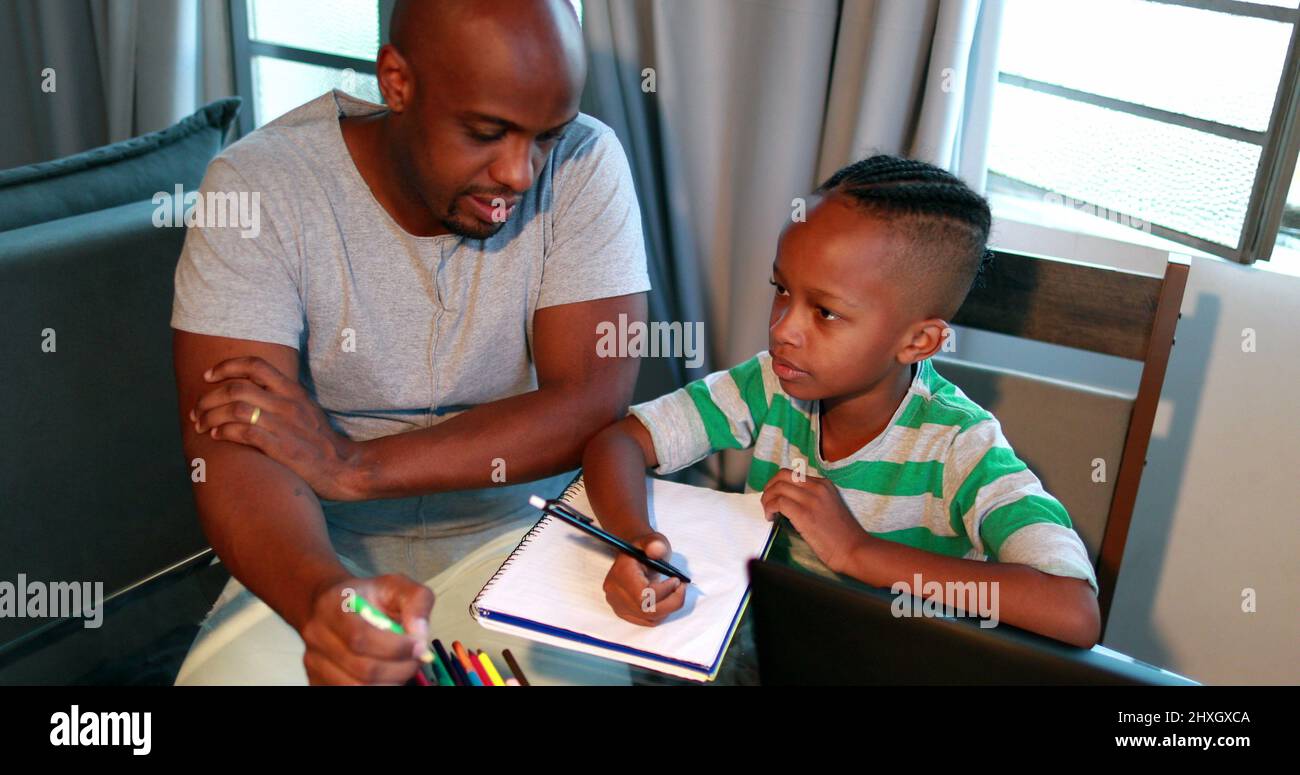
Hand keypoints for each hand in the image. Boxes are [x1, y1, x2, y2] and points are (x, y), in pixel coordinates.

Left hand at [191, 356, 364, 500]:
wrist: (344, 467)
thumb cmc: (321, 441)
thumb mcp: (306, 409)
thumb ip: (281, 397)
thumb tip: (250, 390)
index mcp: (293, 391)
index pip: (255, 365)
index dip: (226, 366)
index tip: (208, 376)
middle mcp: (288, 404)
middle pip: (236, 387)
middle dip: (208, 397)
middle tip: (198, 410)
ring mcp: (285, 426)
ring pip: (235, 409)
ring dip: (211, 416)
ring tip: (201, 426)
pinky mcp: (282, 448)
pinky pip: (244, 432)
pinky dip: (224, 432)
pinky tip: (216, 437)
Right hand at [300, 574, 434, 684]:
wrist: (334, 606)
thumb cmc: (369, 596)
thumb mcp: (397, 586)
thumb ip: (416, 601)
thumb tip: (420, 635)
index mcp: (332, 606)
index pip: (360, 637)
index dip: (394, 647)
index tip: (419, 646)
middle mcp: (317, 636)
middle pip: (362, 668)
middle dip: (400, 668)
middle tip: (417, 659)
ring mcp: (314, 662)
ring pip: (358, 688)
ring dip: (391, 682)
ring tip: (403, 666)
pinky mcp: (317, 681)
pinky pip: (351, 693)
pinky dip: (378, 688)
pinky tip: (388, 674)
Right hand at [601, 532, 686, 625]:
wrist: (633, 556)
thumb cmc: (645, 549)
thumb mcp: (653, 540)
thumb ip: (655, 543)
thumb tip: (656, 550)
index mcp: (621, 572)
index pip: (642, 595)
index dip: (663, 592)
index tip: (676, 580)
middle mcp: (615, 591)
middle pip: (647, 610)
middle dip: (671, 602)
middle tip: (681, 587)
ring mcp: (617, 604)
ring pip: (649, 618)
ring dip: (668, 607)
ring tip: (673, 590)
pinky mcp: (623, 612)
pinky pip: (647, 621)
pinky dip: (661, 612)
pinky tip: (664, 598)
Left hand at [761, 468, 866, 573]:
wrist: (855, 549)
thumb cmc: (842, 536)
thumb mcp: (830, 507)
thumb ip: (813, 500)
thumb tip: (789, 502)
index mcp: (824, 484)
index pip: (793, 474)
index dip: (778, 484)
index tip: (774, 497)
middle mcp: (818, 487)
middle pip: (782, 475)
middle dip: (769, 487)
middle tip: (767, 502)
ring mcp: (811, 499)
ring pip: (777, 487)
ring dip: (767, 499)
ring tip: (768, 512)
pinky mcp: (805, 514)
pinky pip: (778, 502)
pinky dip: (770, 508)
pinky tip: (771, 518)